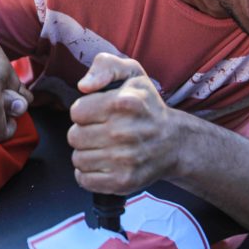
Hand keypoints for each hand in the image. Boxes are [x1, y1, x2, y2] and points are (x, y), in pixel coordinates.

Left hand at [68, 53, 178, 194]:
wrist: (174, 142)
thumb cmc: (146, 106)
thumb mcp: (131, 73)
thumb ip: (105, 66)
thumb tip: (84, 86)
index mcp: (123, 103)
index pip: (77, 111)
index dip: (83, 111)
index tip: (97, 112)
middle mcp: (124, 132)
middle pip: (74, 136)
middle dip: (83, 132)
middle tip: (100, 131)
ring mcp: (125, 160)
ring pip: (77, 159)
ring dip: (86, 153)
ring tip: (103, 147)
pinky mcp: (123, 182)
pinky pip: (84, 180)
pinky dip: (87, 173)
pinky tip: (102, 163)